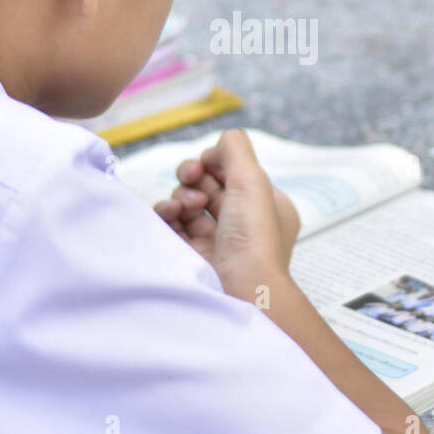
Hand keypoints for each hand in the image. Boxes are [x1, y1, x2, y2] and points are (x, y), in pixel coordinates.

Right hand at [153, 130, 298, 297]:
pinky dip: (168, 212)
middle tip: (192, 177)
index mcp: (265, 205)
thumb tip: (217, 144)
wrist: (241, 289)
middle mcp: (242, 223)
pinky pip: (172, 224)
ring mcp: (216, 240)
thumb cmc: (253, 236)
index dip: (216, 161)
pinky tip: (171, 212)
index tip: (206, 161)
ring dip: (182, 194)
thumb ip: (234, 147)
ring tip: (187, 204)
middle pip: (208, 183)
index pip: (234, 172)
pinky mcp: (191, 255)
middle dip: (195, 176)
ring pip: (187, 202)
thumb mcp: (253, 179)